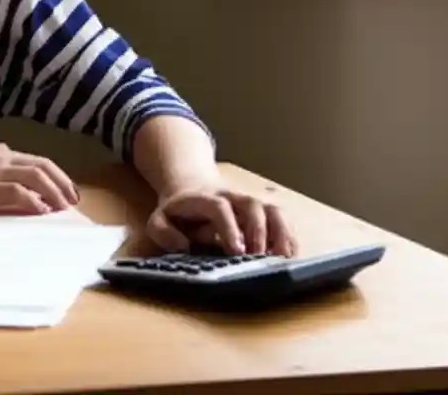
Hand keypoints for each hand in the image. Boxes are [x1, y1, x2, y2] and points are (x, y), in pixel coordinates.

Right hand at [0, 143, 79, 214]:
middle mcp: (0, 157)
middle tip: (74, 202)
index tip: (66, 192)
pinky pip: (18, 191)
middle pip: (44, 165)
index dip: (56, 176)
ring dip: (55, 192)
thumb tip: (4, 192)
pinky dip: (34, 200)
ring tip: (64, 209)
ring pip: (37, 175)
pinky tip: (41, 212)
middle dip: (63, 183)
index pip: (37, 161)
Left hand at [146, 185, 296, 256]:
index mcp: (205, 199)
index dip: (230, 228)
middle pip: (253, 204)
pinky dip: (289, 238)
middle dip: (259, 231)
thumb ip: (163, 232)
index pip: (220, 208)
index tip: (236, 251)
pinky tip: (288, 258)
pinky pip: (282, 220)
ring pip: (274, 210)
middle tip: (259, 258)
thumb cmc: (177, 211)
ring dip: (282, 234)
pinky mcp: (263, 212)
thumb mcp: (158, 219)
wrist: (191, 187)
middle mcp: (232, 198)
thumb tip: (184, 247)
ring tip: (282, 260)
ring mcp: (250, 203)